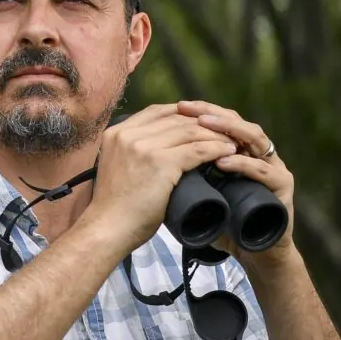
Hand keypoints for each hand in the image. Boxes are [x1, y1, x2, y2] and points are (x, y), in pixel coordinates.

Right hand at [83, 103, 238, 255]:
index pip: (157, 112)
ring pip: (189, 131)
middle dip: (204, 123)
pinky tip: (228, 152)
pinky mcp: (160, 162)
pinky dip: (216, 149)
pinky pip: (196, 150)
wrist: (108, 227)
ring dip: (215, 135)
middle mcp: (128, 134)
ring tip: (232, 142)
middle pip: (176, 118)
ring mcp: (143, 146)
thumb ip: (135, 153)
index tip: (202, 123)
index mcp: (117, 133)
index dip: (183, 114)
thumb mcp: (120, 167)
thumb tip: (163, 150)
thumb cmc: (115, 207)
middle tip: (225, 131)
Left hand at [176, 100, 297, 268]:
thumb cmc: (223, 224)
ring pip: (255, 137)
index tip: (174, 107)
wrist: (253, 253)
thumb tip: (147, 162)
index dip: (198, 112)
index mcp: (239, 150)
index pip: (220, 120)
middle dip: (211, 113)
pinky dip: (242, 164)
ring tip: (204, 126)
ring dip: (229, 129)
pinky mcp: (283, 186)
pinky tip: (223, 161)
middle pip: (237, 121)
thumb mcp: (198, 194)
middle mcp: (258, 153)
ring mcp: (273, 167)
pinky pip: (263, 169)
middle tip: (188, 108)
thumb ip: (182, 177)